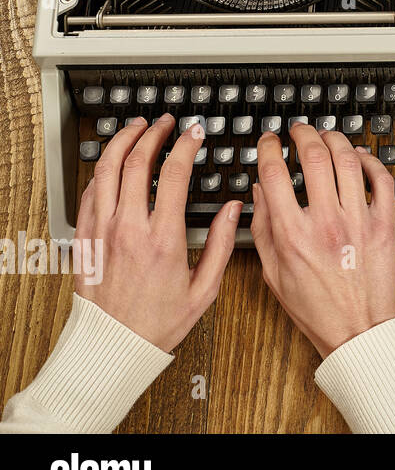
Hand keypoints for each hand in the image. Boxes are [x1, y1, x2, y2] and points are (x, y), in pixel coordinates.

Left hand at [73, 115, 239, 351]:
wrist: (113, 345)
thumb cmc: (158, 322)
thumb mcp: (205, 288)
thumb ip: (221, 243)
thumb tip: (234, 209)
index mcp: (162, 239)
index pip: (172, 174)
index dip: (184, 146)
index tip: (193, 133)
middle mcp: (128, 229)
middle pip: (135, 162)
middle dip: (152, 134)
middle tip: (165, 123)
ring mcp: (101, 231)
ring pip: (105, 170)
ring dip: (121, 142)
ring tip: (135, 129)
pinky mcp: (84, 239)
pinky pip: (89, 193)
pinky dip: (101, 170)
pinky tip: (113, 163)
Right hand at [251, 124, 394, 356]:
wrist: (356, 328)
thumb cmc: (315, 306)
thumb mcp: (273, 272)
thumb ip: (263, 228)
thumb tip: (259, 191)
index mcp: (293, 235)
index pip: (273, 175)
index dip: (269, 148)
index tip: (270, 141)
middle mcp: (326, 223)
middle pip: (314, 158)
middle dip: (304, 135)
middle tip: (300, 131)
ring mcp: (358, 222)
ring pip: (349, 162)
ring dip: (336, 141)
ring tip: (328, 136)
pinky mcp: (385, 225)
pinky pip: (381, 181)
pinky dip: (371, 161)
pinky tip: (360, 157)